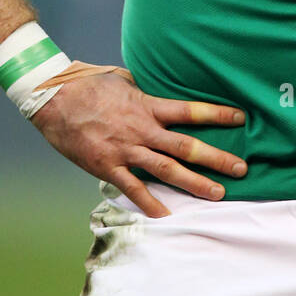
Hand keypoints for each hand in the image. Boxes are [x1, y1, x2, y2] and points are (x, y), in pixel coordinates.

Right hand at [30, 63, 247, 216]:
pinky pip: (134, 189)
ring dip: (195, 183)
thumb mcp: (122, 80)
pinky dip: (151, 203)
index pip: (190, 111)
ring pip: (168, 170)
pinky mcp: (108, 167)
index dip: (217, 115)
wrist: (53, 99)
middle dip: (217, 158)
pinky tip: (167, 215)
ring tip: (218, 193)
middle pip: (187, 146)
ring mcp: (126, 150)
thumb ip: (144, 91)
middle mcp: (142, 130)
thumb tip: (157, 90)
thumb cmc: (87, 83)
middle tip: (242, 169)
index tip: (241, 119)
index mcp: (147, 106)